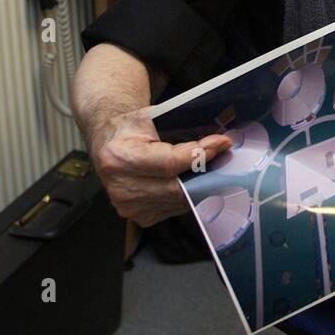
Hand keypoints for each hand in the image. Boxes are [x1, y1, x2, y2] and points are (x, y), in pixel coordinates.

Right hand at [90, 111, 232, 226]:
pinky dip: (189, 195)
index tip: (220, 143)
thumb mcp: (148, 117)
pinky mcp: (139, 216)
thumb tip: (217, 139)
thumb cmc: (129, 129)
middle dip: (205, 172)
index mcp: (119, 158)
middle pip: (176, 187)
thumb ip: (179, 127)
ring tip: (214, 167)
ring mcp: (128, 206)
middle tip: (226, 157)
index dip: (198, 155)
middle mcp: (121, 187)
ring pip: (179, 200)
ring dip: (200, 185)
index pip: (169, 163)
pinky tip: (195, 181)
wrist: (108, 144)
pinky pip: (175, 208)